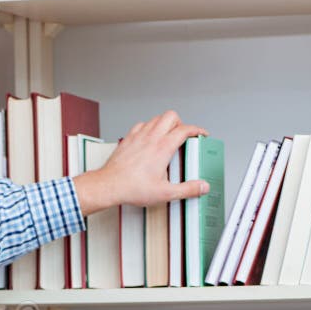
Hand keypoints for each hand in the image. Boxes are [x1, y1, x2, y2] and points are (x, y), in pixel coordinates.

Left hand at [73, 110, 209, 215]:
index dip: (197, 130)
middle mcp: (151, 137)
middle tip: (182, 135)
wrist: (109, 185)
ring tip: (168, 136)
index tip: (201, 135)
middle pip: (171, 116)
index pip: (185, 129)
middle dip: (180, 123)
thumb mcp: (165, 193)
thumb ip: (187, 189)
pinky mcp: (128, 139)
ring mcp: (138, 136)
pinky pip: (141, 124)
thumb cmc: (131, 188)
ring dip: (165, 124)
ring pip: (156, 118)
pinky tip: (149, 138)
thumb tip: (202, 186)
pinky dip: (149, 127)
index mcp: (163, 148)